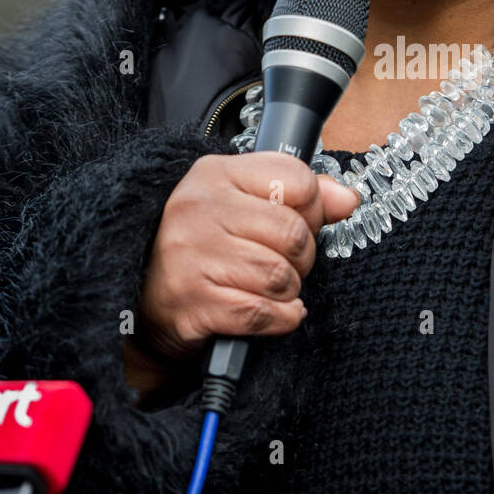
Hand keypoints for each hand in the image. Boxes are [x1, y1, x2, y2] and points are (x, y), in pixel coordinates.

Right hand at [130, 152, 358, 388]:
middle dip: (301, 258)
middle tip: (283, 264)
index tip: (297, 224)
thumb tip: (347, 199)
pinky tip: (270, 313)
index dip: (311, 210)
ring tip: (268, 289)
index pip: (297, 180)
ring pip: (281, 277)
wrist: (145, 301)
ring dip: (287, 292)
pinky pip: (263, 313)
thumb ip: (302, 198)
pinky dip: (279, 319)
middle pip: (294, 234)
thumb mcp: (245, 205)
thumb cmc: (203, 249)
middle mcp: (199, 208)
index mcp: (215, 174)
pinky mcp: (193, 302)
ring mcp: (192, 256)